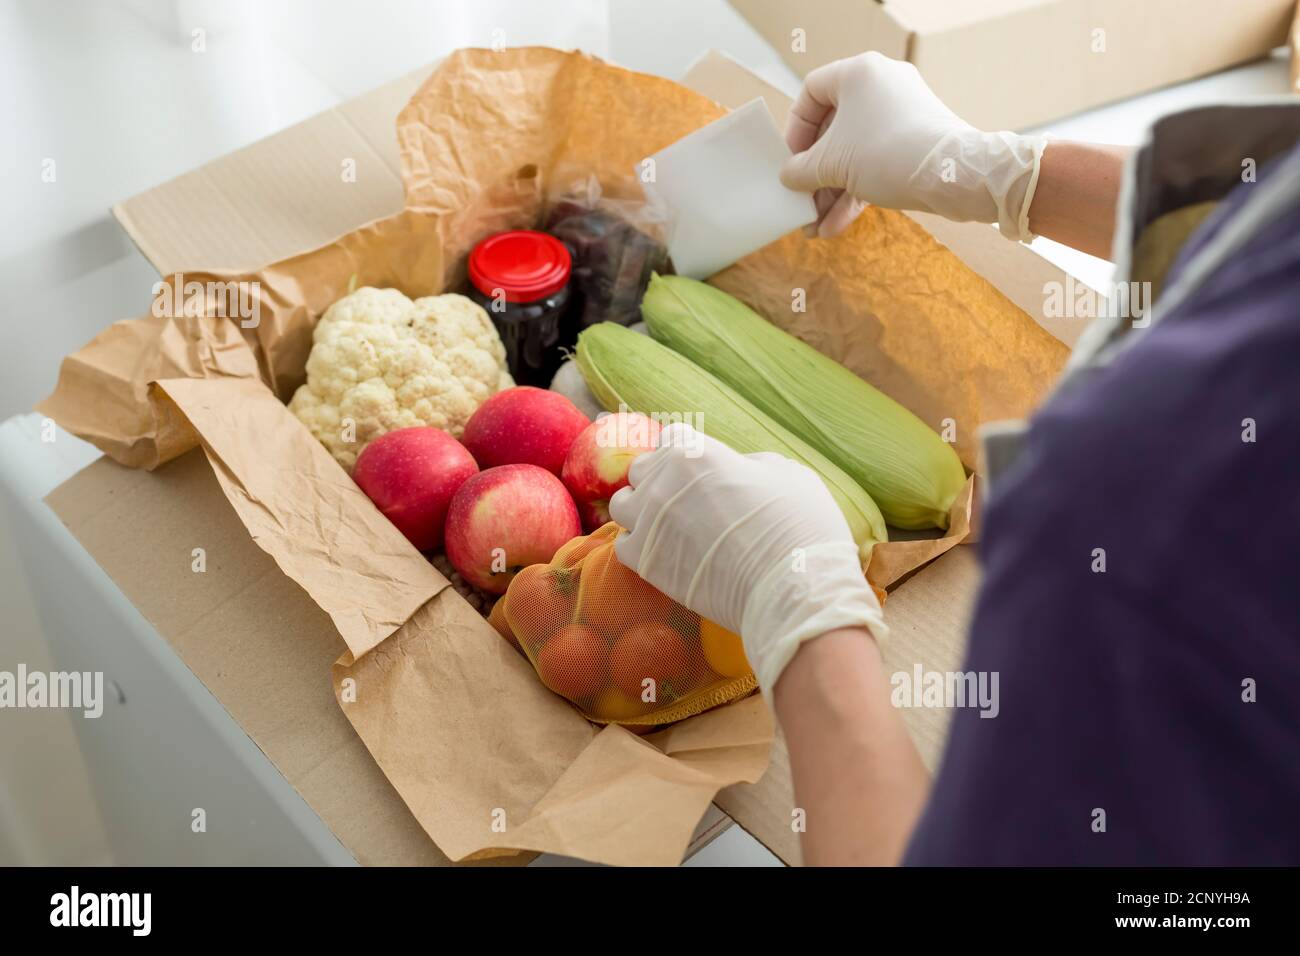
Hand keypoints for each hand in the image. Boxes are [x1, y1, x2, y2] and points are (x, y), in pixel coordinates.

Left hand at [608, 423, 886, 697]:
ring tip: (667, 526)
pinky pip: (624, 544)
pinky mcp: (645, 562)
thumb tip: (735, 468)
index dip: (686, 453)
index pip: (672, 437)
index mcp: (696, 452)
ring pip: (624, 504)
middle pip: (642, 469)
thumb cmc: (800, 524)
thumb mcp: (786, 473)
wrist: (792, 586)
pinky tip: (664, 553)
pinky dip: (639, 545)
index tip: (699, 471)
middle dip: (659, 478)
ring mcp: (649, 522)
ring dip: (641, 510)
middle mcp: (663, 481)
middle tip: (686, 500)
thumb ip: (750, 463)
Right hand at [780, 52, 1045, 240]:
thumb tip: (788, 176)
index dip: (795, 129)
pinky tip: (836, 226)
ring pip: (854, 152)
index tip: (790, 161)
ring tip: (815, 228)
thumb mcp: (832, 164)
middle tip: (800, 202)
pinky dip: (855, 192)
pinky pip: (876, 162)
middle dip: (814, 175)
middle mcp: (881, 86)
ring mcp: (902, 114)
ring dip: (832, 192)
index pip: (811, 92)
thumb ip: (801, 170)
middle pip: (833, 129)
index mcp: (858, 74)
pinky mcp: (916, 141)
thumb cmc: (887, 154)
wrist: (955, 175)